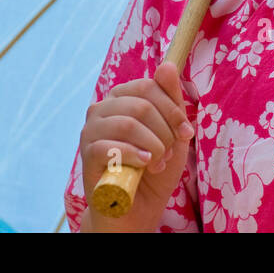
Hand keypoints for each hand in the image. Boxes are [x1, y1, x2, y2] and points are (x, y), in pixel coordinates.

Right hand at [78, 61, 194, 231]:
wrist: (136, 207)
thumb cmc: (155, 167)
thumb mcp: (172, 132)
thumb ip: (171, 100)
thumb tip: (167, 65)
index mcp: (122, 97)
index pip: (149, 86)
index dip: (172, 109)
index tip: (186, 133)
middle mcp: (102, 108)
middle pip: (141, 104)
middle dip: (164, 131)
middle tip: (169, 153)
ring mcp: (91, 130)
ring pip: (129, 123)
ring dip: (153, 145)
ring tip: (158, 162)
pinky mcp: (87, 153)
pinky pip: (113, 146)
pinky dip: (136, 156)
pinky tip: (145, 165)